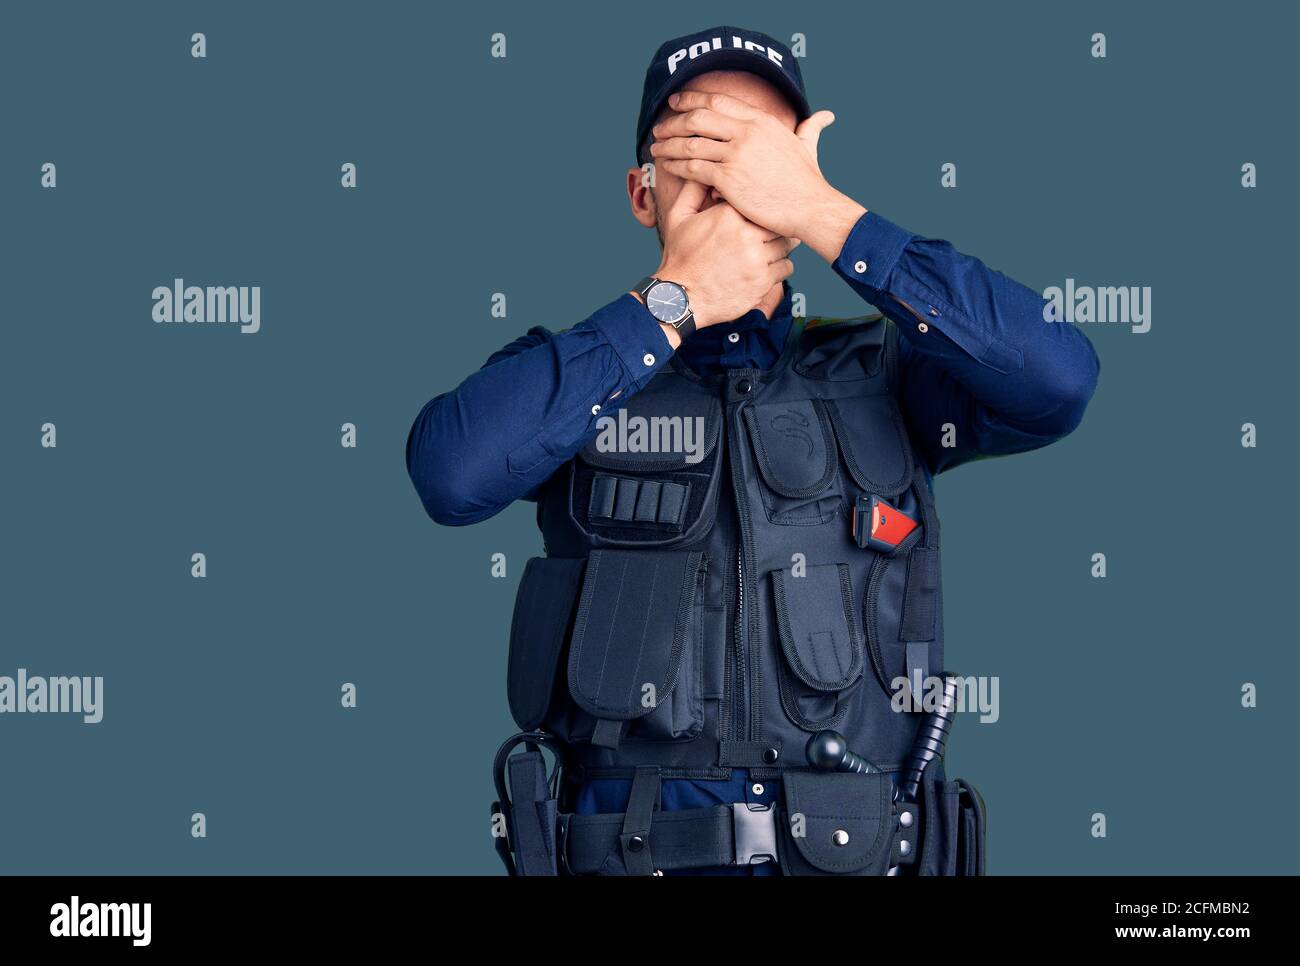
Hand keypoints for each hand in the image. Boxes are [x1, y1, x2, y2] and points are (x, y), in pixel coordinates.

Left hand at [650, 90, 864, 260]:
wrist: (810, 207)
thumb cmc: (808, 182)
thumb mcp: (807, 146)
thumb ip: (810, 128)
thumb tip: (825, 115)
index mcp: (760, 121)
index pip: (718, 101)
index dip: (692, 100)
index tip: (676, 103)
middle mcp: (746, 132)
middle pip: (699, 117)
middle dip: (674, 121)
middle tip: (659, 127)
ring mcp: (736, 154)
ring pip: (691, 143)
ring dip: (669, 143)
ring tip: (656, 147)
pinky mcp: (729, 178)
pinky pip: (693, 168)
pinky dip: (676, 165)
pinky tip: (667, 166)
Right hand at [653, 180, 796, 329]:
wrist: (680, 298)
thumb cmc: (679, 256)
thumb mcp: (679, 217)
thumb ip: (693, 189)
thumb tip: (703, 167)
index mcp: (728, 215)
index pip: (758, 199)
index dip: (761, 204)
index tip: (763, 208)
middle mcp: (746, 235)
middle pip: (778, 220)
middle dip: (777, 223)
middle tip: (776, 225)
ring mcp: (756, 259)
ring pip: (787, 243)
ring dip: (781, 245)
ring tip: (770, 247)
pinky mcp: (763, 281)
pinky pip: (787, 267)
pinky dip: (781, 267)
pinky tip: (767, 267)